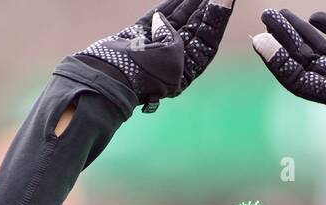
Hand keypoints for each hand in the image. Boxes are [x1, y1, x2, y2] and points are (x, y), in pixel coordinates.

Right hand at [77, 0, 234, 109]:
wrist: (108, 77)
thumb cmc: (144, 74)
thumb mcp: (170, 55)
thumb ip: (172, 36)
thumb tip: (162, 21)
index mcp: (186, 71)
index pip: (207, 40)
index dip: (217, 18)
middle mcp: (172, 60)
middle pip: (194, 28)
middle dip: (204, 7)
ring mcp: (155, 47)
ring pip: (176, 20)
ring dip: (188, 3)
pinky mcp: (138, 37)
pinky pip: (156, 18)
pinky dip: (167, 6)